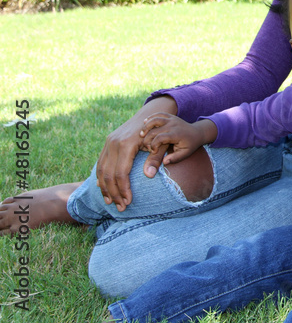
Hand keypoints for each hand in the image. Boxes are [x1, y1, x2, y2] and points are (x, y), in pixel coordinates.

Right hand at [95, 96, 176, 211]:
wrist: (149, 115)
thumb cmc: (158, 132)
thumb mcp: (160, 144)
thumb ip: (155, 159)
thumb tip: (149, 177)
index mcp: (126, 144)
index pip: (121, 173)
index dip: (123, 189)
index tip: (128, 202)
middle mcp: (114, 143)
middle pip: (108, 174)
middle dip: (114, 193)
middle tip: (120, 207)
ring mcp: (108, 142)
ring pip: (101, 170)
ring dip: (105, 188)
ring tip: (110, 202)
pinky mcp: (107, 143)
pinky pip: (101, 163)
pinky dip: (101, 177)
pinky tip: (103, 189)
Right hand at [139, 114, 214, 165]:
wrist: (197, 133)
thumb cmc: (190, 145)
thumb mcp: (185, 154)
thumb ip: (175, 158)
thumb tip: (164, 162)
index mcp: (176, 134)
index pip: (160, 138)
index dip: (154, 145)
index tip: (153, 151)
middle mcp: (173, 125)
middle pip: (155, 130)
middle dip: (147, 139)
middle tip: (146, 146)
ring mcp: (171, 119)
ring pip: (155, 119)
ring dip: (146, 126)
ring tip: (141, 134)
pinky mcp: (170, 116)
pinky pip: (159, 114)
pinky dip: (150, 117)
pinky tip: (145, 122)